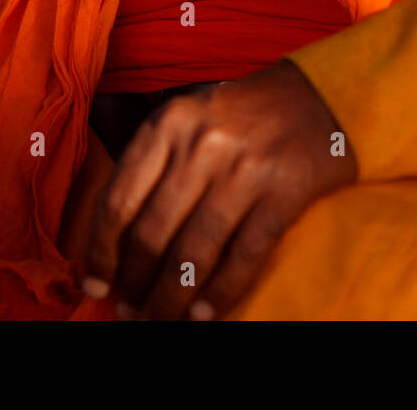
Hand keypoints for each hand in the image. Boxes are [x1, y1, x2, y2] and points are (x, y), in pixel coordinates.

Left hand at [83, 61, 356, 319]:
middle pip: (151, 235)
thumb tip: (115, 240)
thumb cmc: (244, 114)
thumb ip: (153, 163)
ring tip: (160, 320)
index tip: (96, 284)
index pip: (117, 201)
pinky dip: (220, 293)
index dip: (101, 253)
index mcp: (169, 124)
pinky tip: (203, 315)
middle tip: (129, 312)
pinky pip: (243, 256)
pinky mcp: (284, 192)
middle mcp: (202, 145)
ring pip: (192, 254)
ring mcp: (245, 170)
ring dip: (170, 299)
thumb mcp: (189, 117)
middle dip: (134, 285)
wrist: (321, 96)